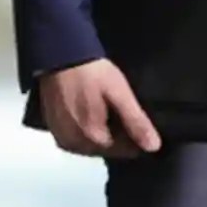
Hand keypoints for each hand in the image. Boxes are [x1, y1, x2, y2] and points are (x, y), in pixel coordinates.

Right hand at [38, 59, 161, 158]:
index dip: (134, 137)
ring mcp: (61, 139)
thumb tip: (154, 148)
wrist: (60, 55)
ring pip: (91, 146)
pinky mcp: (53, 130)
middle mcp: (74, 145)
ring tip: (107, 112)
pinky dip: (86, 132)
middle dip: (117, 137)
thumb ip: (136, 122)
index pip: (124, 151)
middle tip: (121, 113)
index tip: (136, 119)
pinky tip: (91, 114)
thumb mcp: (120, 93)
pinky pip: (76, 140)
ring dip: (101, 135)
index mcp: (93, 139)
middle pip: (106, 149)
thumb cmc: (93, 73)